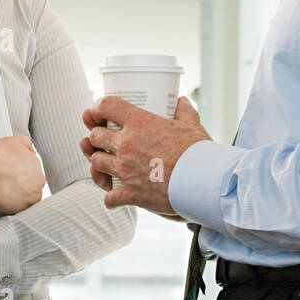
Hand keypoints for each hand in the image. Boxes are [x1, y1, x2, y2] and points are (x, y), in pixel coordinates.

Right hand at [0, 134, 44, 214]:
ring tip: (2, 190)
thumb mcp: (13, 141)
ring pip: (25, 197)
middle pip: (31, 184)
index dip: (21, 171)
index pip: (32, 169)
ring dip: (17, 195)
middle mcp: (38, 182)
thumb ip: (25, 143)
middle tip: (6, 181)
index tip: (12, 172)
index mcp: (37, 165)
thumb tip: (28, 148)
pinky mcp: (20, 209)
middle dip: (20, 183)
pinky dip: (10, 205)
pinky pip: (17, 208)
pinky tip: (2, 198)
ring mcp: (30, 197)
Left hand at [79, 95, 209, 216]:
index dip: (97, 108)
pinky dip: (111, 198)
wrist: (204, 182)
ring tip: (106, 164)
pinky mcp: (130, 194)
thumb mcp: (192, 124)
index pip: (106, 106)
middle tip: (101, 139)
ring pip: (95, 163)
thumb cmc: (198, 151)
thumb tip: (181, 101)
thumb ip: (184, 110)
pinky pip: (109, 197)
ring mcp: (125, 170)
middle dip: (95, 137)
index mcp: (138, 123)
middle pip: (95, 136)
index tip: (96, 113)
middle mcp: (126, 144)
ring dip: (99, 163)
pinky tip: (116, 197)